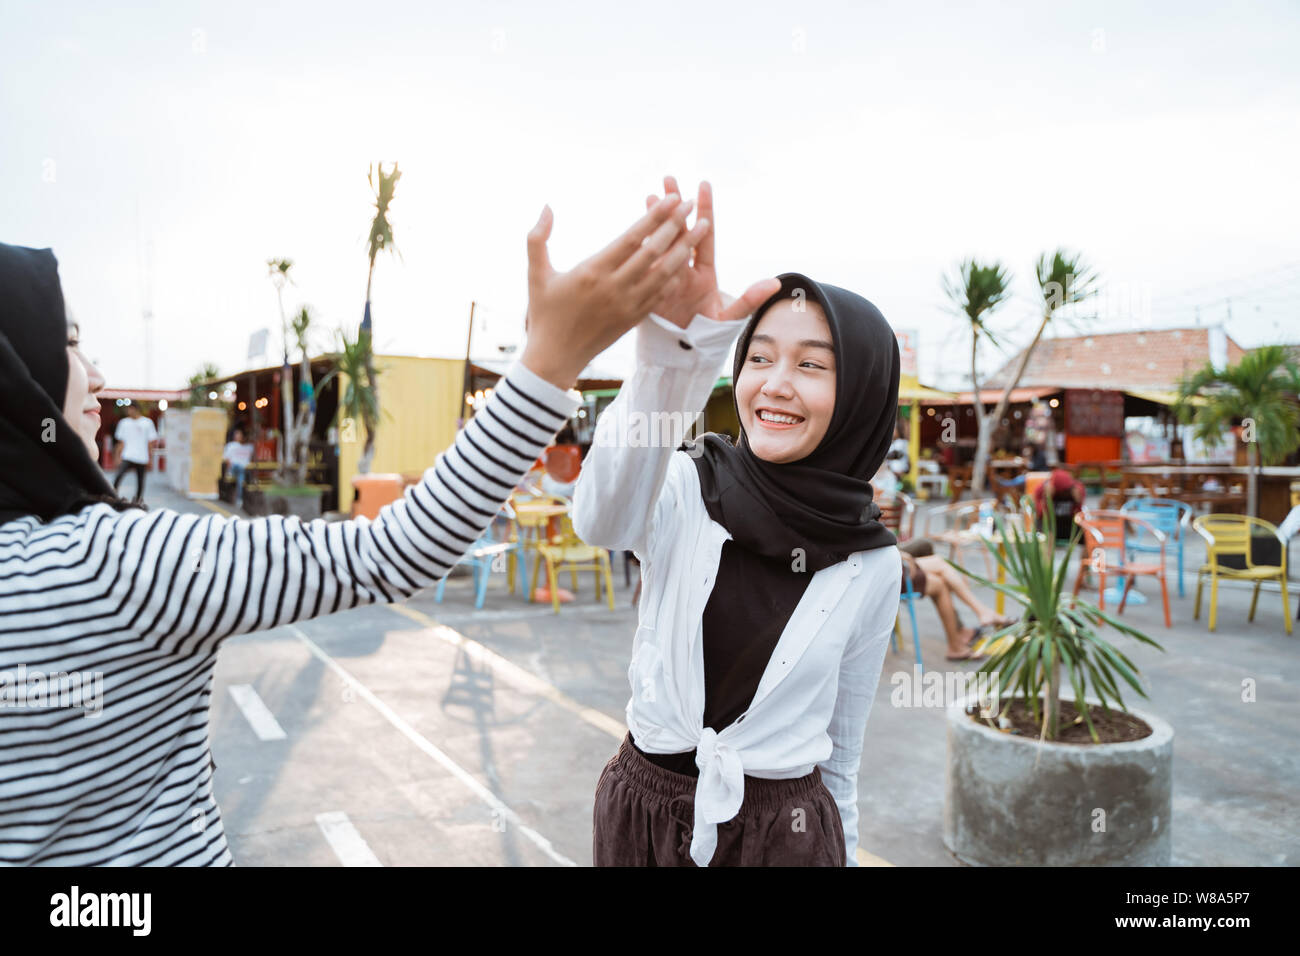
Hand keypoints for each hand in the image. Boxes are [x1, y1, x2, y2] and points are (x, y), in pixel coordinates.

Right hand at [522, 193, 708, 389]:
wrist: (555, 357)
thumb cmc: (543, 313)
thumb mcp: (536, 274)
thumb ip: (538, 239)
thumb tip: (546, 206)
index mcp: (592, 272)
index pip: (631, 238)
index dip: (655, 216)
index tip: (672, 198)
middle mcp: (614, 288)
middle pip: (653, 252)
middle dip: (676, 225)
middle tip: (692, 204)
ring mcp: (627, 305)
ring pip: (664, 273)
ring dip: (685, 248)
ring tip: (702, 228)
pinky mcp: (633, 319)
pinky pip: (661, 295)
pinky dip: (676, 277)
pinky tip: (687, 261)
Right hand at [642, 176, 781, 328]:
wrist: (681, 359)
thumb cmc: (707, 339)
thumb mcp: (728, 319)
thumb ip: (748, 300)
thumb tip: (775, 284)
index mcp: (704, 273)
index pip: (705, 235)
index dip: (704, 210)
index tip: (703, 184)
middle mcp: (683, 270)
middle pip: (679, 232)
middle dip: (674, 205)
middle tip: (669, 179)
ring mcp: (664, 277)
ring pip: (660, 243)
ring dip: (655, 220)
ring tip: (650, 196)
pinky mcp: (648, 288)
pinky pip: (644, 264)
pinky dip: (639, 245)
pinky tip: (635, 227)